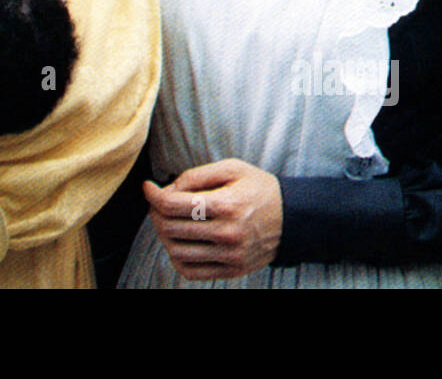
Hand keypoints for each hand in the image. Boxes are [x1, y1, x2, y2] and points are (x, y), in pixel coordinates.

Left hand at [143, 159, 282, 280]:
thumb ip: (196, 175)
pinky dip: (177, 258)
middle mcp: (226, 234)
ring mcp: (229, 256)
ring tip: (169, 222)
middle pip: (170, 228)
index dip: (153, 195)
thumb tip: (167, 189)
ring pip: (177, 251)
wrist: (293, 218)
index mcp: (226, 205)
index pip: (172, 205)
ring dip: (164, 235)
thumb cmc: (259, 188)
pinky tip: (180, 242)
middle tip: (159, 203)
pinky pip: (191, 272)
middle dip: (156, 213)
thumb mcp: (232, 169)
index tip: (148, 187)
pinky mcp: (231, 271)